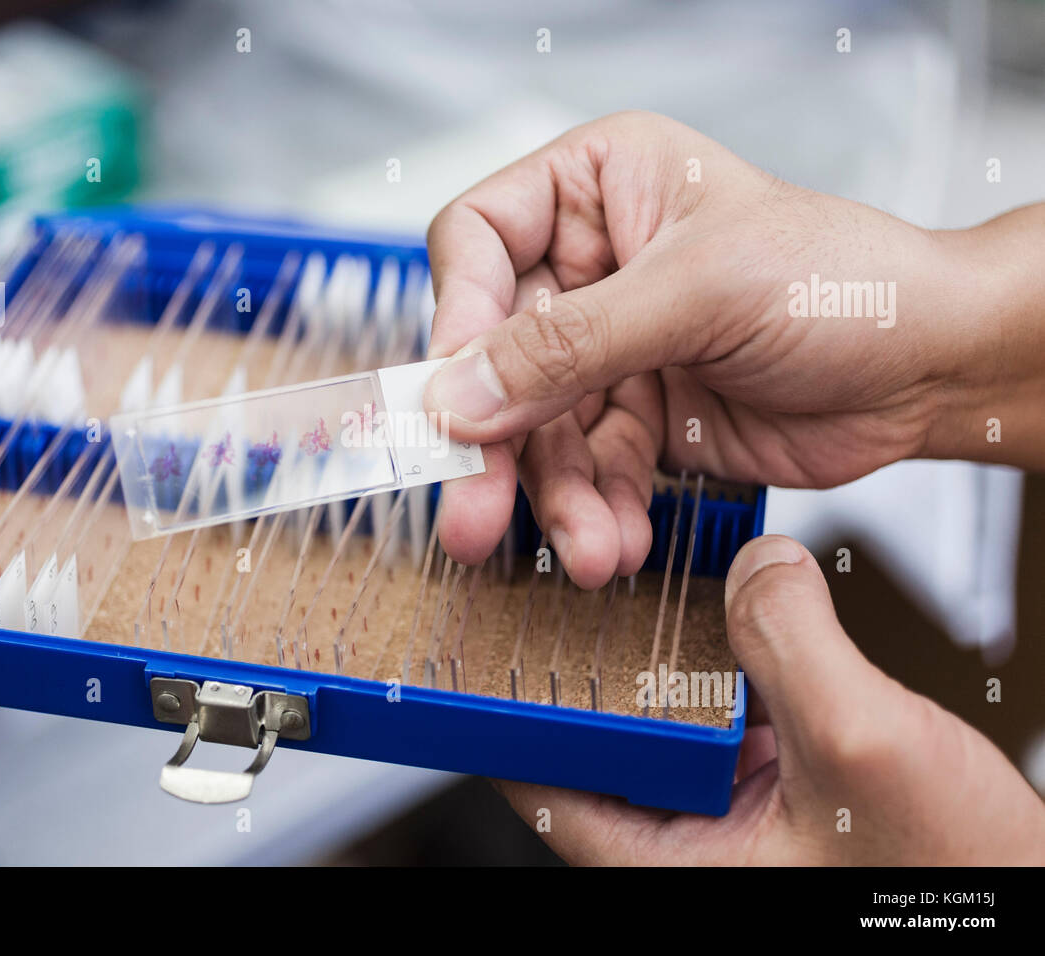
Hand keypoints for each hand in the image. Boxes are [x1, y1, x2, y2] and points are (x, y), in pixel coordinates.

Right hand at [422, 111, 1044, 586]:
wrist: (929, 371)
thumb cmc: (846, 282)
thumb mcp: (699, 292)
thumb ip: (570, 344)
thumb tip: (458, 392)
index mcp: (598, 187)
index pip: (478, 241)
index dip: (455, 319)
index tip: (450, 398)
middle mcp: (593, 266)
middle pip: (494, 356)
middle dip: (493, 444)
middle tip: (472, 514)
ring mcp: (612, 347)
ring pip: (539, 431)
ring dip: (555, 498)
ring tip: (585, 549)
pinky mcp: (638, 417)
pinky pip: (588, 472)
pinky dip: (597, 513)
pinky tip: (616, 541)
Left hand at [497, 535, 1044, 864]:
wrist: (1031, 898)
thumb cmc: (958, 882)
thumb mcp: (862, 750)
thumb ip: (792, 645)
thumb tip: (753, 565)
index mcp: (666, 861)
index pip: (543, 776)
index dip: (504, 702)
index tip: (484, 627)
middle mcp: (685, 839)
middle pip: (598, 735)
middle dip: (587, 655)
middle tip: (567, 571)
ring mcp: (729, 811)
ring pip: (663, 716)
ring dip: (660, 649)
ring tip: (638, 571)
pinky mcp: (772, 783)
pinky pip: (723, 710)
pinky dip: (723, 658)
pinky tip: (728, 603)